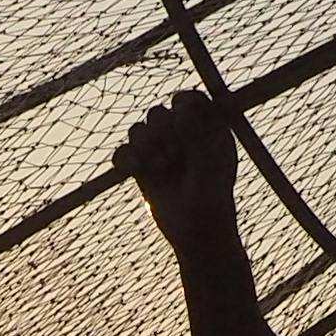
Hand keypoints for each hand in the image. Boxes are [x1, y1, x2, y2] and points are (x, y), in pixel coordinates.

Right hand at [113, 88, 239, 255]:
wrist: (198, 235)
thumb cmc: (212, 200)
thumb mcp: (209, 167)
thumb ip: (196, 136)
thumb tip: (179, 110)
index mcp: (207, 129)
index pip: (191, 100)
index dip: (183, 103)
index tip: (181, 115)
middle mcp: (182, 136)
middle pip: (159, 113)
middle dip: (161, 131)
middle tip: (173, 155)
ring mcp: (160, 152)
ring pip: (139, 130)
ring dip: (144, 145)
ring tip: (159, 168)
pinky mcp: (142, 169)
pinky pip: (123, 152)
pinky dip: (125, 159)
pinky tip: (134, 171)